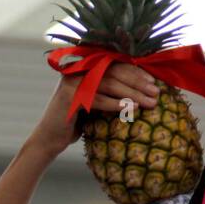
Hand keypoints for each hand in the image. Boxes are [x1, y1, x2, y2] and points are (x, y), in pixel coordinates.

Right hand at [33, 51, 161, 154]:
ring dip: (131, 93)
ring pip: (109, 83)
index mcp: (85, 65)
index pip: (116, 63)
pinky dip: (116, 104)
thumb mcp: (96, 101)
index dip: (136, 72)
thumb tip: (145, 86)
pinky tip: (131, 108)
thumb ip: (111, 90)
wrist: (49, 139)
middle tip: (155, 93)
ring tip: (148, 102)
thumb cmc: (76, 122)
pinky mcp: (68, 95)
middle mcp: (77, 68)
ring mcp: (72, 80)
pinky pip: (98, 98)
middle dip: (137, 82)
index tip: (154, 83)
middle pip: (114, 71)